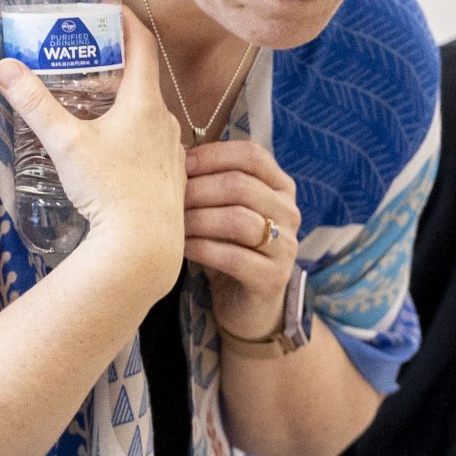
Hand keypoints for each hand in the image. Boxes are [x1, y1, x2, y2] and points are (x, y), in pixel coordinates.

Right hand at [0, 11, 182, 279]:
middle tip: (87, 59)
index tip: (108, 10)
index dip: (126, 21)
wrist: (144, 245)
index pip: (143, 45)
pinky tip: (111, 147)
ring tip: (93, 103)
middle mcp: (166, 122)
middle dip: (116, 65)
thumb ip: (35, 104)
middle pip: (144, 79)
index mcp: (145, 103)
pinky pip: (152, 141)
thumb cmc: (109, 189)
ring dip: (124, 101)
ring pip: (148, 113)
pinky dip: (132, 132)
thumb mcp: (65, 143)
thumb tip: (4, 67)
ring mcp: (172, 150)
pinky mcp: (171, 175)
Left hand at [183, 136, 301, 340]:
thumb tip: (170, 152)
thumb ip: (211, 182)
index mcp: (280, 187)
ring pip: (237, 220)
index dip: (212, 155)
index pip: (252, 155)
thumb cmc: (228, 248)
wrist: (247, 304)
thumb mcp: (223, 210)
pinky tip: (181, 248)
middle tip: (165, 199)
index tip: (179, 164)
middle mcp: (289, 212)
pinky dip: (201, 249)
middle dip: (197, 190)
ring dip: (196, 220)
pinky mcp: (274, 277)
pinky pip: (233, 257)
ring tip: (171, 225)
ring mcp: (286, 246)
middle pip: (241, 185)